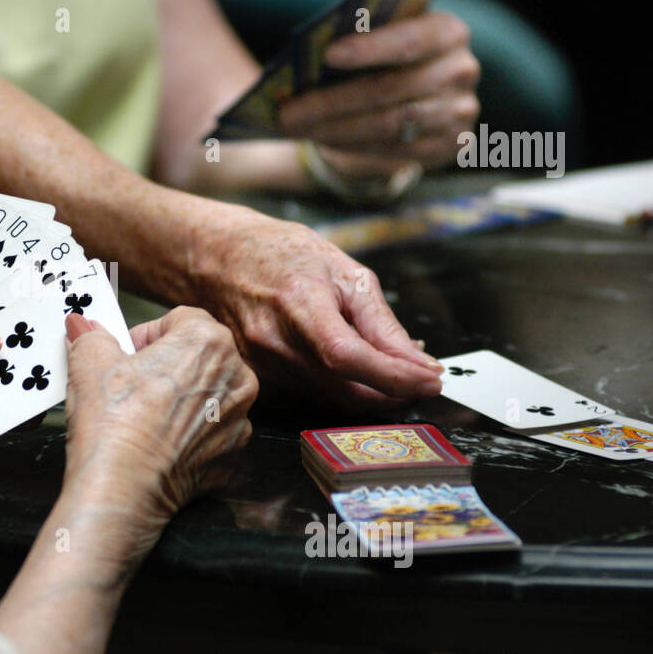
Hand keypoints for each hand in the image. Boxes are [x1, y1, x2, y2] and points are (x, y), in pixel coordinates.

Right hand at [63, 308, 257, 525]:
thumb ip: (91, 336)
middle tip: (131, 383)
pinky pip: (210, 428)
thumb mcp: (90, 363)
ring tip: (143, 415)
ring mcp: (239, 417)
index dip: (146, 334)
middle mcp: (235, 376)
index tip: (125, 353)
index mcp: (209, 341)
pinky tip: (159, 440)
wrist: (125, 490)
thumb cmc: (115, 426)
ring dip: (180, 397)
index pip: (179, 319)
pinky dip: (189, 431)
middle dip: (166, 364)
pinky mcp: (233, 452)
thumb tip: (84, 327)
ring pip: (207, 392)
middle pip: (197, 355)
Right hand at [192, 205, 443, 409]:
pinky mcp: (259, 377)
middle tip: (422, 381)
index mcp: (299, 305)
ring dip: (369, 391)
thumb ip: (381, 322)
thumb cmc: (282, 255)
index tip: (432, 381)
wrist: (221, 259)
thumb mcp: (344, 271)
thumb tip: (417, 362)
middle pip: (344, 392)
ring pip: (330, 398)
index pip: (349, 358)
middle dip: (393, 394)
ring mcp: (262, 364)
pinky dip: (342, 386)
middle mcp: (275, 342)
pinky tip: (355, 366)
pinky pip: (312, 393)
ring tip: (391, 366)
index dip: (395, 377)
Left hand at [277, 11, 479, 175]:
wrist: (422, 91)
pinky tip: (321, 140)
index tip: (329, 54)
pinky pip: (392, 151)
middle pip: (388, 90)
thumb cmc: (389, 54)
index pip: (410, 41)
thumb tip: (307, 64)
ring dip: (333, 130)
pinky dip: (350, 147)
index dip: (370, 48)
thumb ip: (357, 41)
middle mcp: (461, 71)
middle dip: (331, 102)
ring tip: (294, 129)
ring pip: (386, 126)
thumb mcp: (380, 37)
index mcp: (448, 31)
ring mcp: (459, 112)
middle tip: (288, 112)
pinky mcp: (450, 146)